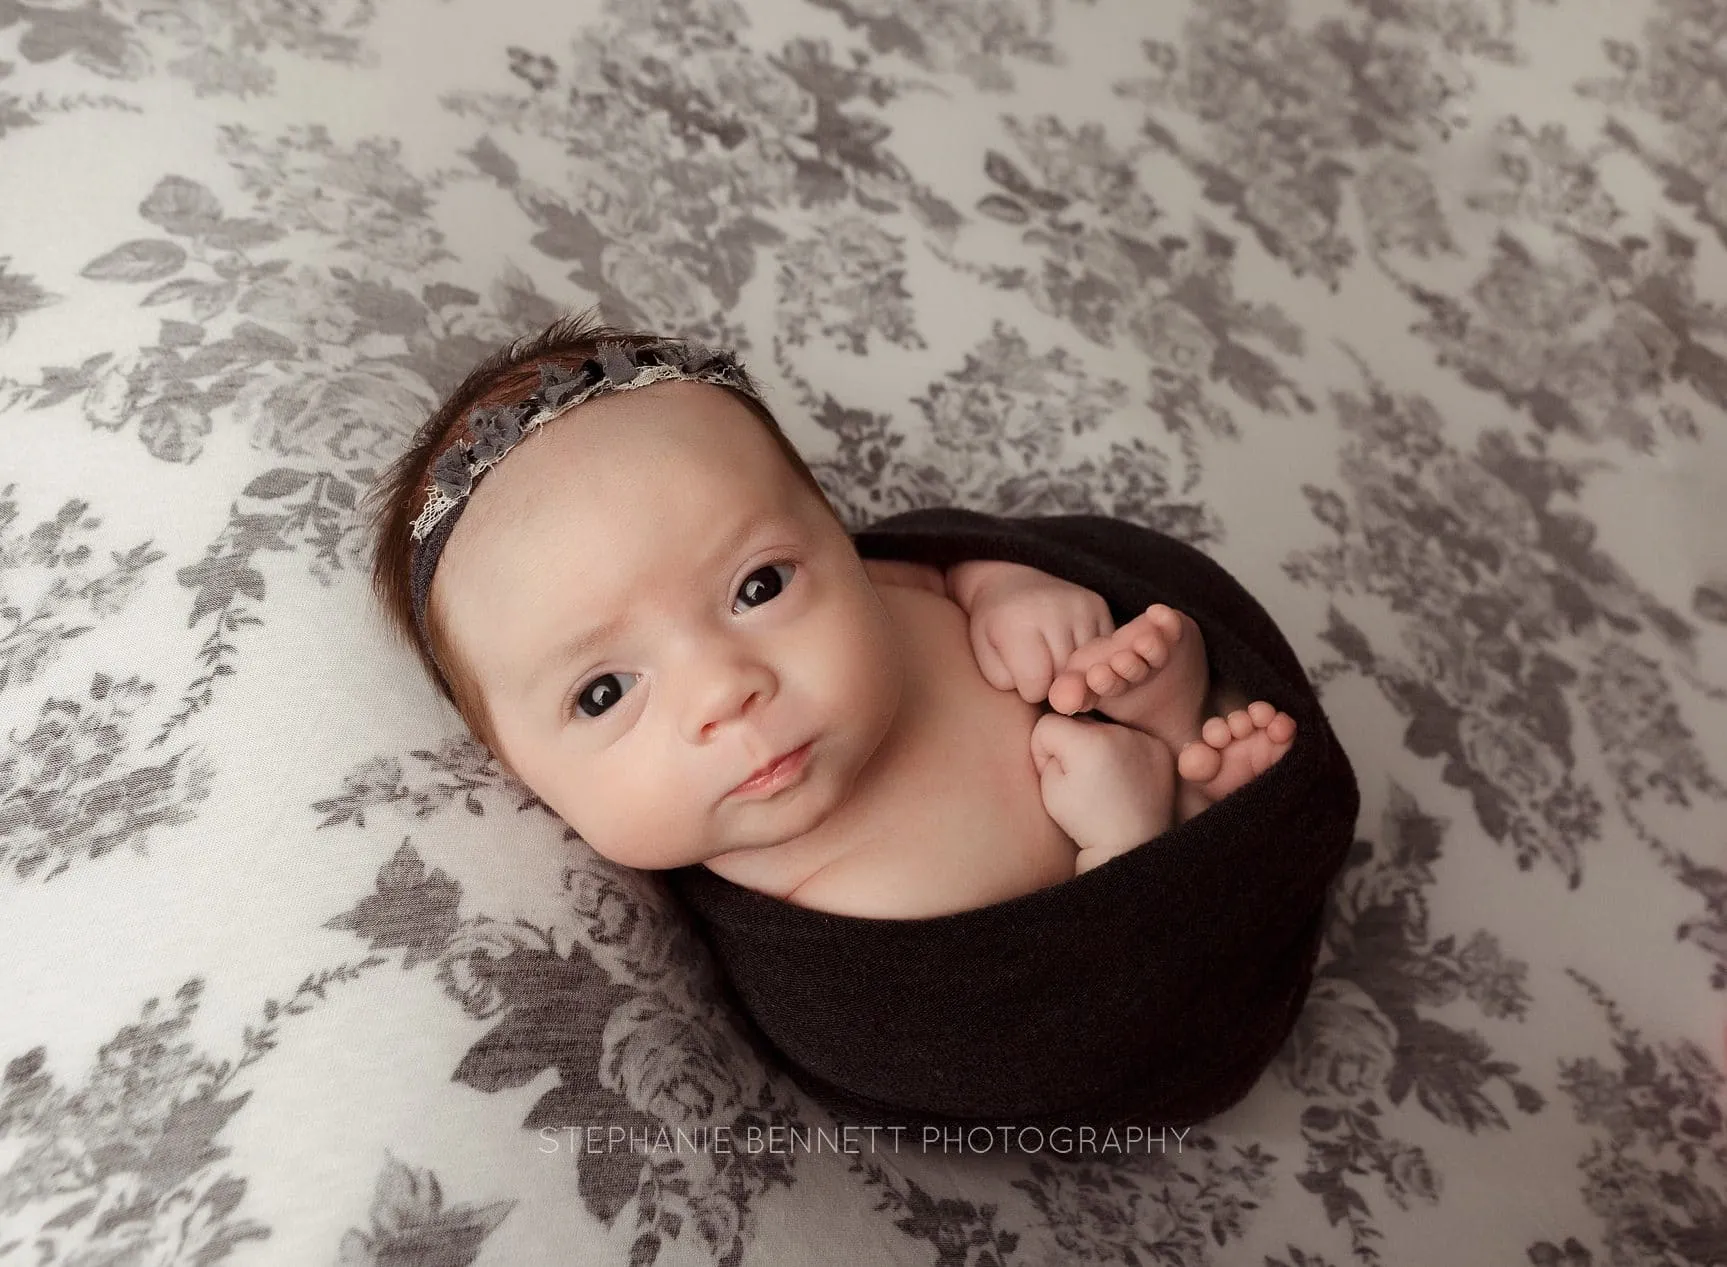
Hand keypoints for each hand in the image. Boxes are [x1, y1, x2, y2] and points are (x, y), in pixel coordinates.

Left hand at [960, 561, 1114, 704]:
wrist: (1008, 584)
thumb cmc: (994, 631)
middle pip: (1065, 678)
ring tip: (1053, 658)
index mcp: (1015, 623)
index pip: (1036, 686)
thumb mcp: (987, 662)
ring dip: (1073, 673)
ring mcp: (1080, 605)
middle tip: (1038, 667)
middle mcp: (1051, 609)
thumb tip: (1058, 693)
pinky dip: (1088, 659)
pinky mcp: (1098, 605)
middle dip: (1053, 684)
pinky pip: (1103, 652)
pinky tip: (1069, 649)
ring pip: (1088, 667)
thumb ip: (1011, 685)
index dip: (1029, 691)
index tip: (1021, 677)